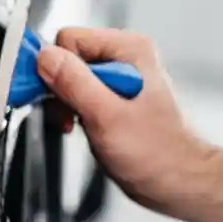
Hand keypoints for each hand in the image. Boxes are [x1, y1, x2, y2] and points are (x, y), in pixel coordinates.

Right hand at [37, 28, 216, 209]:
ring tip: (86, 124)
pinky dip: (74, 112)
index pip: (69, 39)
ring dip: (67, 104)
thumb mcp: (108, 116)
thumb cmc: (158, 153)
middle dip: (61, 90)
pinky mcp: (111, 97)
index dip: (57, 69)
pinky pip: (77, 94)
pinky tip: (87, 128)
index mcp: (129, 49)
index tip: (56, 97)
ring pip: (68, 78)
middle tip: (73, 115)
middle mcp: (124, 57)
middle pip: (66, 58)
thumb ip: (75, 83)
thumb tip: (46, 57)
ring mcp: (118, 78)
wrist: (176, 181)